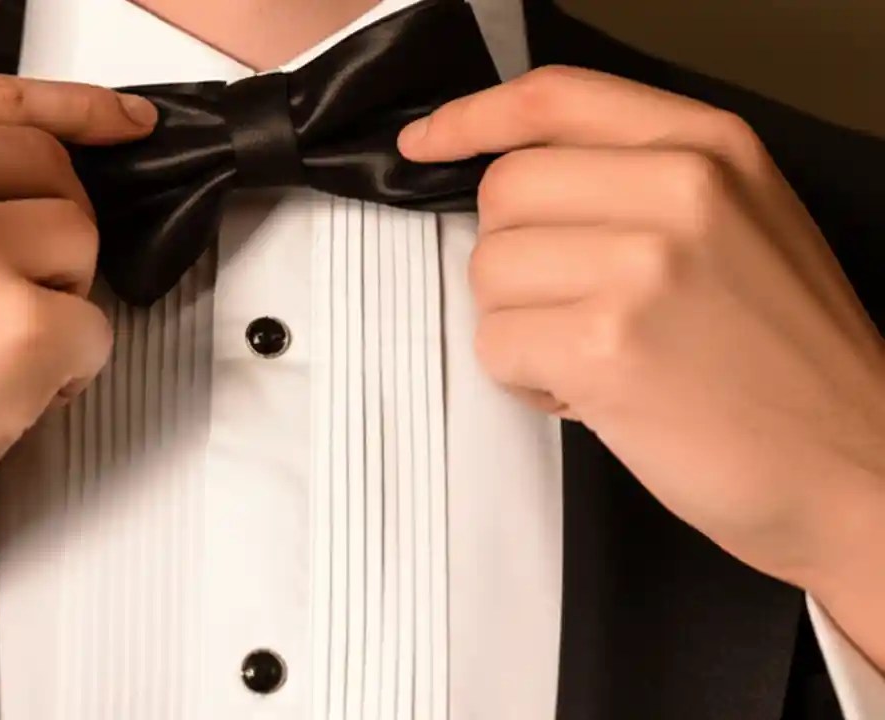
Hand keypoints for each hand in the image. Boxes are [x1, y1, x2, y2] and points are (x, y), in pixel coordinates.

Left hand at [400, 66, 884, 665]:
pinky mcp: (604, 346)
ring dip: (520, 325)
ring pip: (487, 272)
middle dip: (517, 260)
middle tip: (578, 308)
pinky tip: (590, 394)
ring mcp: (641, 266)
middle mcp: (678, 191)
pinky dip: (524, 380)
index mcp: (709, 148)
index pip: (553, 99)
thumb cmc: (788, 360)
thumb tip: (517, 171)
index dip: (472, 118)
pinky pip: (494, 343)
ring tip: (598, 357)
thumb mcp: (744, 224)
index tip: (426, 142)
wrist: (855, 469)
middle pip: (502, 193)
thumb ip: (641, 178)